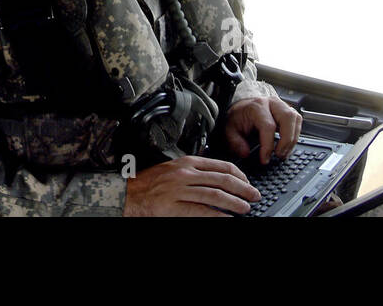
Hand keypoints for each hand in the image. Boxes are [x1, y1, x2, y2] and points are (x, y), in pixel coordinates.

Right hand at [123, 155, 259, 216]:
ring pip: (215, 195)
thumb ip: (193, 170)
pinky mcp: (175, 207)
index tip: (247, 182)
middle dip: (242, 189)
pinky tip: (227, 218)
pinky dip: (217, 216)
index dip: (239, 175)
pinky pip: (202, 212)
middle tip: (254, 195)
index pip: (221, 166)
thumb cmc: (149, 182)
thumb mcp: (173, 168)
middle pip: (222, 180)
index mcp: (187, 162)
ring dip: (234, 203)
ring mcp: (180, 191)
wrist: (129, 194)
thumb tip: (217, 177)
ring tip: (245, 208)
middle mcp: (185, 174)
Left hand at [223, 96, 301, 164]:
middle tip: (279, 155)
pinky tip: (286, 145)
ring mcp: (281, 105)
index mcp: (256, 106)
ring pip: (296, 119)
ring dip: (292, 139)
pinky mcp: (288, 110)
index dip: (268, 146)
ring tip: (283, 152)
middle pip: (288, 118)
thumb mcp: (229, 129)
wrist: (241, 106)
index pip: (268, 126)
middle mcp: (271, 103)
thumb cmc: (238, 117)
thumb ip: (234, 142)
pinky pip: (297, 121)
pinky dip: (295, 135)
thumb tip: (245, 152)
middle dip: (286, 140)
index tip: (264, 159)